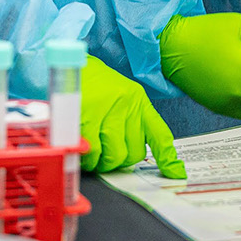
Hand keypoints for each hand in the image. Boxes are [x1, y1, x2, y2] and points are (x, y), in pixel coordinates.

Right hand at [80, 56, 184, 176]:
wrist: (66, 67)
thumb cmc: (92, 87)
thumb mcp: (119, 97)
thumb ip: (129, 123)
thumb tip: (131, 156)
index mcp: (138, 100)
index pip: (159, 133)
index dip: (167, 157)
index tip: (174, 173)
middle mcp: (127, 104)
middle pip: (134, 152)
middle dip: (120, 161)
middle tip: (107, 155)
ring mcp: (107, 110)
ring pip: (114, 155)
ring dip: (102, 162)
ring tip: (94, 155)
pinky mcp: (87, 116)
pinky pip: (93, 151)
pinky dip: (88, 159)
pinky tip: (84, 152)